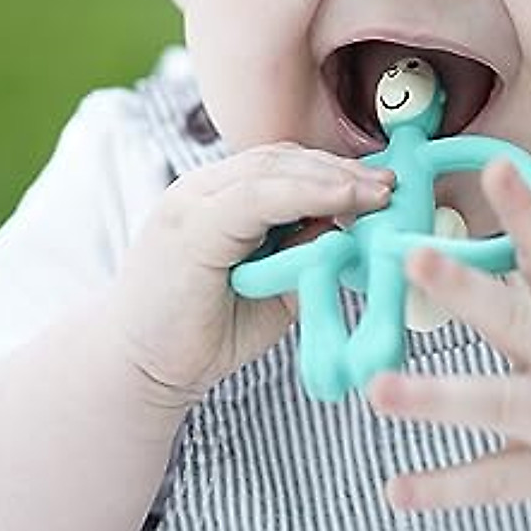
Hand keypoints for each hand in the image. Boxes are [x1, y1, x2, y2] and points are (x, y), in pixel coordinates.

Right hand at [109, 143, 393, 406]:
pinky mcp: (190, 228)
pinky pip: (253, 199)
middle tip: (392, 184)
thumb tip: (352, 229)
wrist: (138, 370)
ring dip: (330, 177)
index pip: (284, 165)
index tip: (384, 184)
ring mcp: (192, 203)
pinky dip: (303, 194)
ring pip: (270, 169)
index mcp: (219, 197)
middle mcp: (202, 189)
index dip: (336, 170)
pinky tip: (342, 202)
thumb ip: (304, 253)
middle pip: (282, 159)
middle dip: (341, 169)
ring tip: (377, 192)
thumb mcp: (272, 286)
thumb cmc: (203, 331)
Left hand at [367, 159, 530, 515]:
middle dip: (466, 289)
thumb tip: (466, 240)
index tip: (496, 166)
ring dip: (436, 398)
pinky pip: (494, 482)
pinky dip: (444, 487)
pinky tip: (396, 488)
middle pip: (518, 320)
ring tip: (378, 389)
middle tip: (416, 258)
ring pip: (498, 405)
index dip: (527, 210)